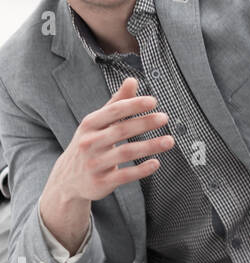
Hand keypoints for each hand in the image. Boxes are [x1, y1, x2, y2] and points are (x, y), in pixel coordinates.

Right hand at [40, 77, 171, 250]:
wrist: (67, 180)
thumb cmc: (89, 144)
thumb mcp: (97, 123)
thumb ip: (117, 103)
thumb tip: (132, 80)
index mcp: (89, 125)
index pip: (113, 111)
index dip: (133, 105)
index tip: (153, 101)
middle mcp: (90, 143)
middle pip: (121, 131)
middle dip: (144, 123)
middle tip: (165, 118)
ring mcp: (94, 164)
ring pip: (125, 153)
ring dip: (149, 146)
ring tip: (170, 141)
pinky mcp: (101, 182)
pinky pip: (124, 175)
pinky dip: (141, 169)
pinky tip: (157, 163)